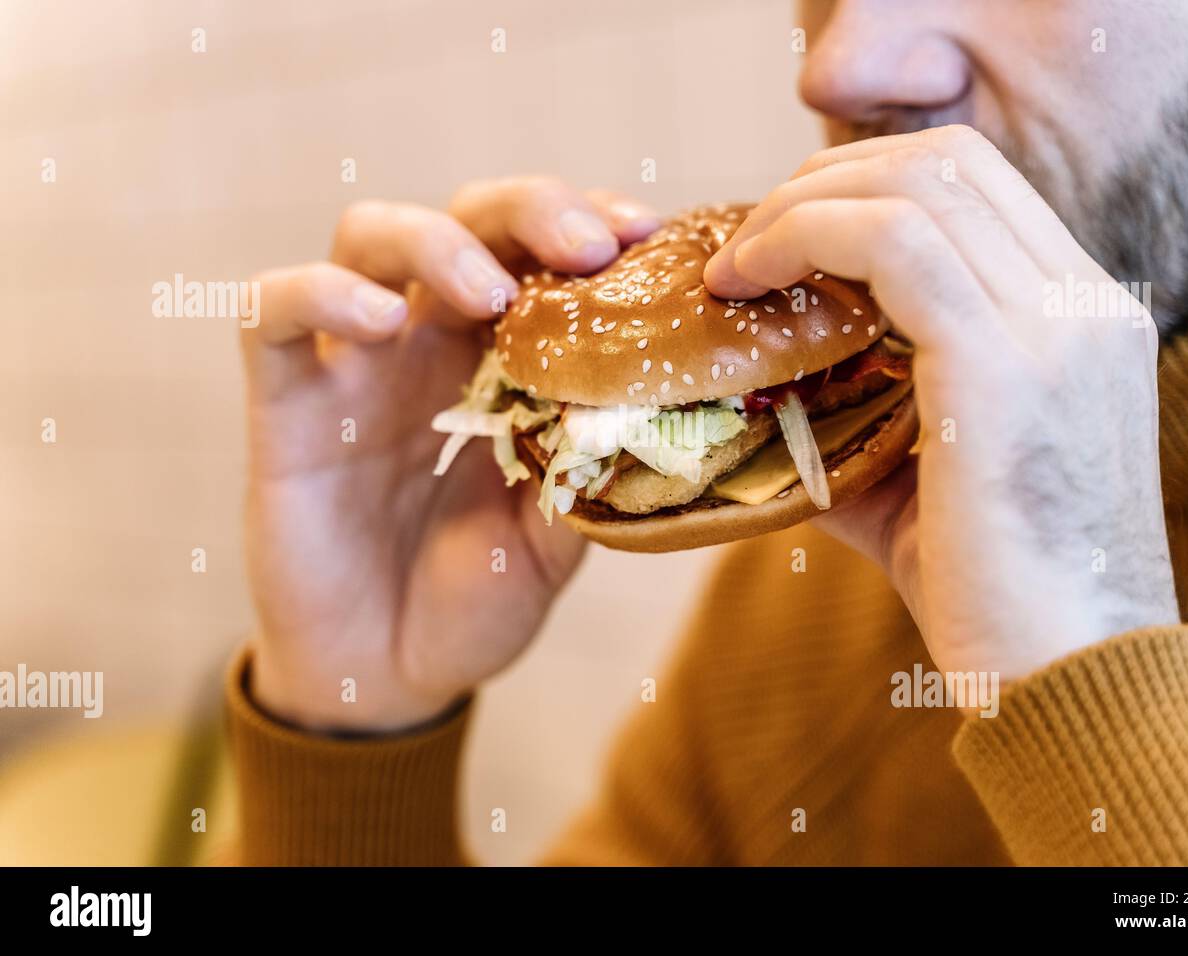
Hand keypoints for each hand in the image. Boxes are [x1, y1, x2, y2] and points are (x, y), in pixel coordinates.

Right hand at [243, 181, 657, 731]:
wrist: (389, 675)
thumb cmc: (475, 600)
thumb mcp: (551, 544)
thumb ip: (586, 473)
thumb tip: (645, 406)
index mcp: (507, 360)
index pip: (545, 256)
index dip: (593, 224)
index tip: (645, 234)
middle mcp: (433, 342)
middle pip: (466, 217)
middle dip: (529, 211)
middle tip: (585, 249)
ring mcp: (357, 364)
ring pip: (368, 235)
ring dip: (434, 241)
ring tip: (489, 294)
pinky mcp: (284, 402)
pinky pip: (274, 312)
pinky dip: (320, 295)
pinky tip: (378, 321)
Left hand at [705, 125, 1179, 681]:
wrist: (1073, 679)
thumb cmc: (997, 593)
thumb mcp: (927, 482)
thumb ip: (861, 419)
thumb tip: (761, 402)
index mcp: (1079, 314)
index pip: (973, 183)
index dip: (865, 184)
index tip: (785, 236)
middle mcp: (1082, 300)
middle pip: (943, 160)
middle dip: (825, 178)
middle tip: (747, 240)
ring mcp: (1055, 324)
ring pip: (915, 187)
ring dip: (801, 206)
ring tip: (733, 263)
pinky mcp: (1005, 366)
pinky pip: (892, 246)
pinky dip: (803, 241)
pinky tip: (743, 283)